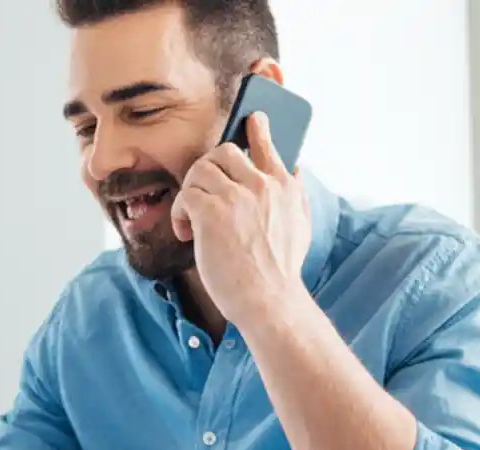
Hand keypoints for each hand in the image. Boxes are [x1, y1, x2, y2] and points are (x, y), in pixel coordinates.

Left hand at [170, 112, 311, 329]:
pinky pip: (185, 195)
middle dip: (206, 169)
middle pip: (223, 152)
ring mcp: (236, 196)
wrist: (269, 300)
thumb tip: (295, 167)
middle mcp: (262, 184)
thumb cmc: (280, 271)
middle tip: (201, 192)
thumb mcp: (300, 225)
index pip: (267, 144)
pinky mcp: (211, 212)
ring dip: (190, 193)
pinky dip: (179, 213)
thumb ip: (296, 193)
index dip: (256, 128)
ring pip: (200, 170)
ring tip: (192, 219)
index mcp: (284, 186)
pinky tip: (185, 233)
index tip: (252, 119)